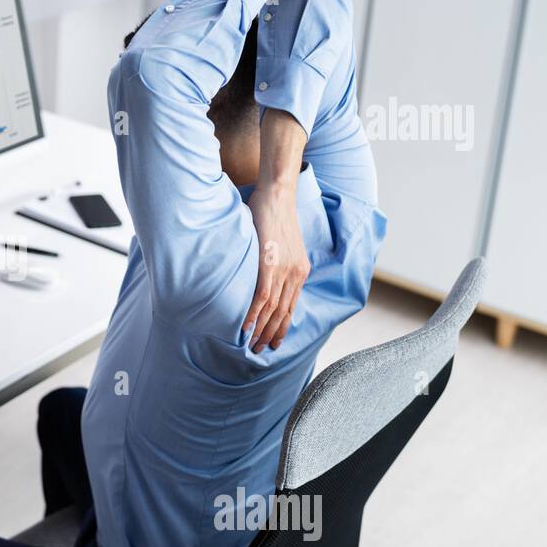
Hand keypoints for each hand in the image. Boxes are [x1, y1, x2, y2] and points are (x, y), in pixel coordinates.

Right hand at [245, 187, 310, 351]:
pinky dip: (254, 314)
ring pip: (273, 309)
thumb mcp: (283, 243)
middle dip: (272, 334)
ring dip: (261, 330)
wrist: (277, 195)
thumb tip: (266, 272)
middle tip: (261, 351)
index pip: (291, 306)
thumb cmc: (275, 214)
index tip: (274, 342)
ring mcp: (284, 270)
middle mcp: (296, 274)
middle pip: (284, 313)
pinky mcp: (270, 264)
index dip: (282, 327)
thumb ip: (279, 261)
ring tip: (251, 345)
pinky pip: (262, 297)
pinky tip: (246, 327)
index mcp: (301, 271)